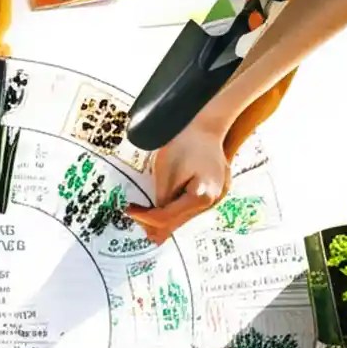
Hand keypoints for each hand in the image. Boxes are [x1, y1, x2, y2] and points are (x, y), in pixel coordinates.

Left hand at [127, 121, 230, 243]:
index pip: (167, 217)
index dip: (145, 217)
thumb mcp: (165, 170)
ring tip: (145, 212)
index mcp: (202, 196)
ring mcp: (217, 199)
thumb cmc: (185, 142)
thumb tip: (153, 218)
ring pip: (184, 218)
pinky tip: (161, 205)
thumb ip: (161, 197)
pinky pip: (191, 208)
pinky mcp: (216, 193)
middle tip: (135, 213)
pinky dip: (175, 209)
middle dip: (153, 221)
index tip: (129, 210)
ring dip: (164, 217)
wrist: (206, 125)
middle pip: (177, 223)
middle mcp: (213, 202)